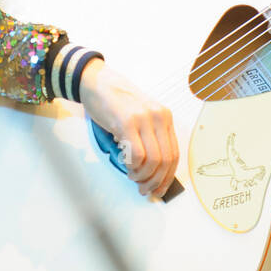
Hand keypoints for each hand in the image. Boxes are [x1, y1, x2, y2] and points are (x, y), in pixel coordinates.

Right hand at [78, 58, 179, 199]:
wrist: (96, 81)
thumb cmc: (115, 102)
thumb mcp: (140, 116)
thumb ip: (149, 137)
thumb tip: (153, 171)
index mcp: (165, 116)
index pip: (174, 154)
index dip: (167, 177)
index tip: (159, 189)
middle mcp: (159, 116)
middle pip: (166, 160)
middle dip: (155, 181)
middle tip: (144, 189)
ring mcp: (143, 118)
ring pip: (153, 160)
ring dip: (142, 176)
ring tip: (133, 177)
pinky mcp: (126, 122)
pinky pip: (136, 154)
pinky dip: (132, 167)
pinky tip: (127, 167)